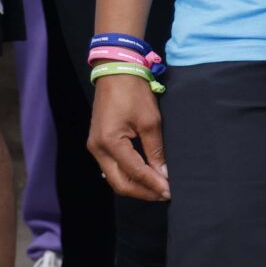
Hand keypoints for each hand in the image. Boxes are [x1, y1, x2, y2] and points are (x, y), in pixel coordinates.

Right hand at [87, 73, 169, 201]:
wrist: (115, 72)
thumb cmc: (133, 92)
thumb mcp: (150, 121)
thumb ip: (156, 150)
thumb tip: (164, 173)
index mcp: (110, 143)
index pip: (135, 172)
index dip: (153, 184)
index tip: (170, 192)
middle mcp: (98, 149)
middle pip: (120, 183)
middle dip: (143, 192)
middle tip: (164, 195)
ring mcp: (95, 147)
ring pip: (115, 178)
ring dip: (136, 185)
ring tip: (157, 188)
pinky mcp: (98, 144)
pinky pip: (112, 167)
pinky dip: (128, 175)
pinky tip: (144, 176)